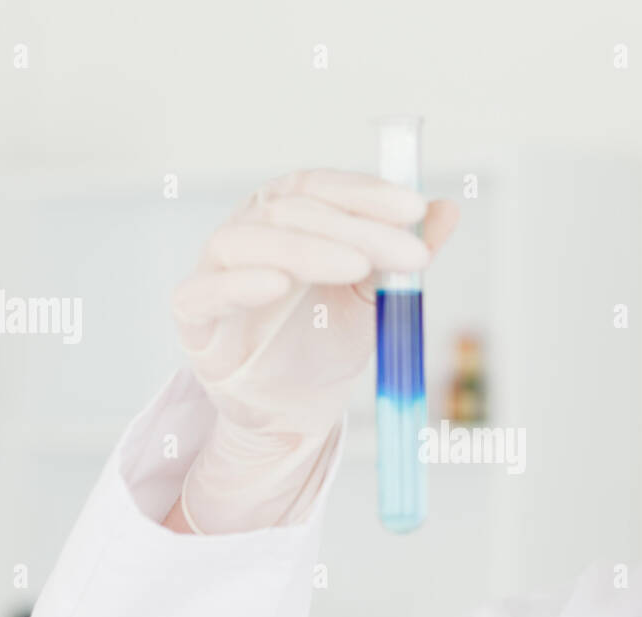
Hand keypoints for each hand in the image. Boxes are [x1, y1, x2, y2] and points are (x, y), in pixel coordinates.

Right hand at [164, 168, 459, 533]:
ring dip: (308, 249)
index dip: (369, 193)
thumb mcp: (374, 295)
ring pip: (252, 241)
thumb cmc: (324, 338)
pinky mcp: (193, 314)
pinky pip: (206, 292)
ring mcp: (217, 268)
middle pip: (297, 212)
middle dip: (359, 230)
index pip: (323, 186)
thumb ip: (403, 253)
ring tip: (356, 266)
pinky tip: (278, 284)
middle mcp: (250, 229)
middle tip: (410, 255)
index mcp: (289, 214)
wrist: (293, 405)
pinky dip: (240, 284)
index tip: (416, 210)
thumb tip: (448, 209)